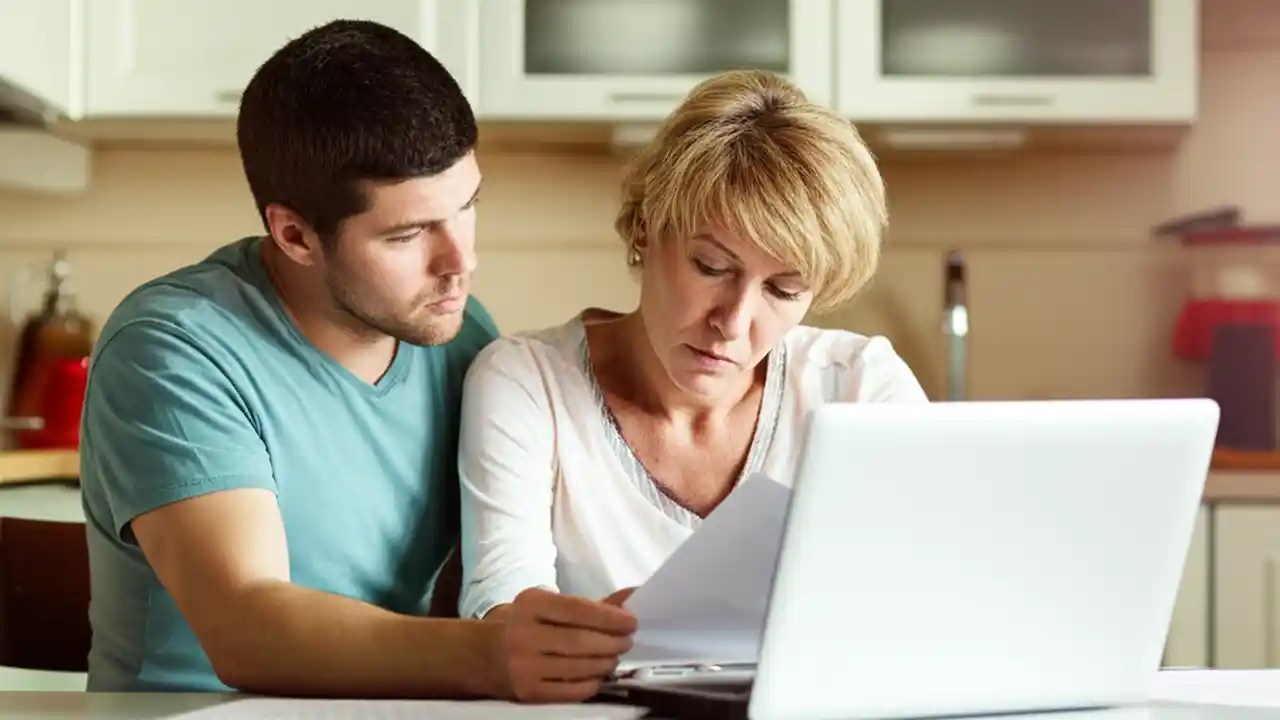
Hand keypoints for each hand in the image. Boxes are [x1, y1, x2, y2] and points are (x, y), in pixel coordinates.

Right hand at [492, 587, 636, 702]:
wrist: (482, 655)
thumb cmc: (525, 625)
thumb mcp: (548, 605)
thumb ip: (589, 604)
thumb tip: (632, 597)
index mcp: (530, 604)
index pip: (578, 610)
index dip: (610, 617)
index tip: (631, 621)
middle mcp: (524, 634)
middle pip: (582, 641)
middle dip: (612, 642)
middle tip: (627, 641)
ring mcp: (525, 666)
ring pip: (580, 666)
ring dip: (606, 662)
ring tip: (614, 657)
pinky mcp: (528, 692)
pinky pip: (572, 690)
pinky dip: (592, 682)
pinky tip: (597, 675)